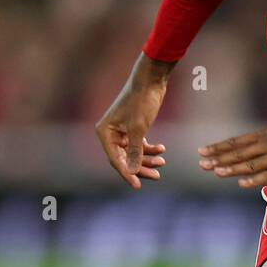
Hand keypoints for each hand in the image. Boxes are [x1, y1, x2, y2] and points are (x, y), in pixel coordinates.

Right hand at [95, 53, 172, 189]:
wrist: (151, 81)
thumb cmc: (141, 101)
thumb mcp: (138, 128)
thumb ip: (134, 151)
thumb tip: (131, 172)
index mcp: (104, 133)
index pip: (115, 160)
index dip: (127, 173)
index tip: (138, 185)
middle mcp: (110, 133)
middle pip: (124, 159)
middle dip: (141, 167)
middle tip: (157, 176)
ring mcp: (121, 131)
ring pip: (133, 153)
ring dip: (147, 159)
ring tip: (162, 162)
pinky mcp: (133, 128)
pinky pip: (140, 145)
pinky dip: (150, 148)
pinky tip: (162, 149)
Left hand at [198, 124, 266, 186]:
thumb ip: (265, 142)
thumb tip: (249, 150)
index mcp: (266, 135)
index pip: (237, 142)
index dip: (218, 147)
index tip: (202, 152)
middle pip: (239, 152)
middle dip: (219, 158)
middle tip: (201, 164)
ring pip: (250, 164)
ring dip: (232, 168)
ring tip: (216, 172)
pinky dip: (254, 179)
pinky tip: (242, 183)